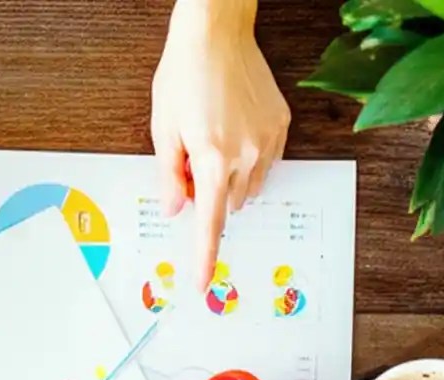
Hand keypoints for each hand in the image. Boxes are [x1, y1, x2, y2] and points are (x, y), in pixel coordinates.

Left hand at [152, 0, 290, 289]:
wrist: (216, 34)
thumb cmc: (183, 75)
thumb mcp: (163, 128)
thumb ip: (169, 175)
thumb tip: (175, 209)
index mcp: (211, 159)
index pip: (208, 223)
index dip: (204, 257)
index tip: (202, 283)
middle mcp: (245, 155)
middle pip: (227, 204)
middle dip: (208, 194)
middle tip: (191, 162)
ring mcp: (268, 141)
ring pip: (248, 186)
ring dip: (229, 178)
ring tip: (212, 138)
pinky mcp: (281, 126)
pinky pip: (266, 161)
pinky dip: (248, 158)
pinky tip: (233, 129)